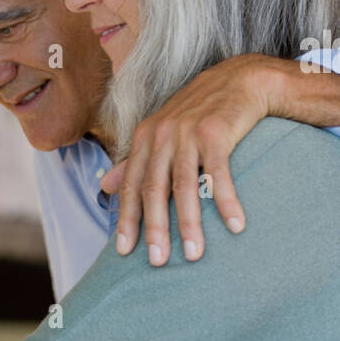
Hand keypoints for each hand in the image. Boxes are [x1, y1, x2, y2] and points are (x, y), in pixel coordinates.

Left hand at [101, 54, 269, 265]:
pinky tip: (234, 226)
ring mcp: (187, 133)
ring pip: (184, 186)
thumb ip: (133, 162)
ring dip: (189, 223)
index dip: (126, 219)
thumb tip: (103, 187)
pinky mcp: (216, 132)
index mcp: (144, 138)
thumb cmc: (197, 113)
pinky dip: (226, 201)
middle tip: (157, 261)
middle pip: (153, 189)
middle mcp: (161, 135)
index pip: (130, 185)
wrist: (238, 80)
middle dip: (154, 228)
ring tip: (194, 254)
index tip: (124, 251)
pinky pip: (219, 173)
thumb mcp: (159, 133)